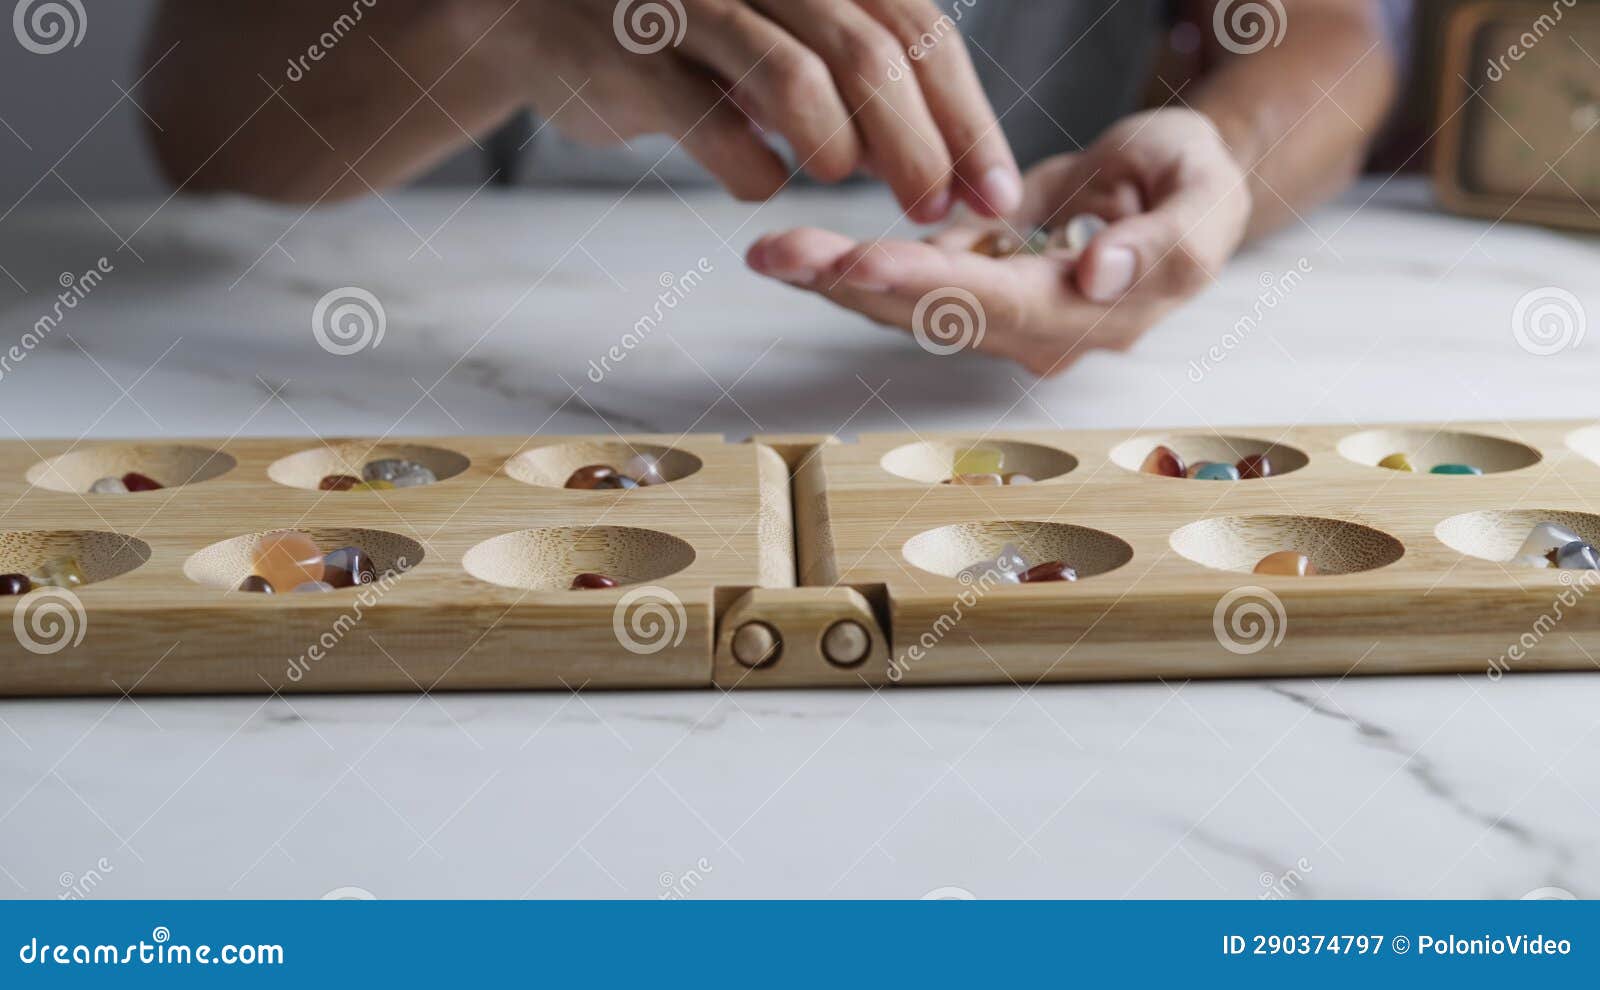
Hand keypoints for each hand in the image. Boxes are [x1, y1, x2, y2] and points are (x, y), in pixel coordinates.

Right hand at [518, 0, 1020, 218]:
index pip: (916, 25)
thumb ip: (861, 75)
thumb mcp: (784, 28)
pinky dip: (750, 168)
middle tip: (931, 212)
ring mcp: (688, 0)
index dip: (965, 114)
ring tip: (837, 181)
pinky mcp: (630, 52)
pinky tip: (758, 180)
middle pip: (869, 53)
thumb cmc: (687, 32)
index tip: (992, 191)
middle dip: (919, 148)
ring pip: (797, 78)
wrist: (538, 15)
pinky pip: (711, 121)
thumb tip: (948, 162)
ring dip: (837, 150)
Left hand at [745, 109, 1252, 375]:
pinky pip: (900, 283)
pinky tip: (792, 253)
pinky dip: (845, 268)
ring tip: (772, 252)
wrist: (1175, 190)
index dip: (929, 285)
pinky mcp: (969, 289)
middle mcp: (1032, 331)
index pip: (998, 304)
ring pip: (903, 305)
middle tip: (782, 255)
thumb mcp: (1204, 197)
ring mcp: (996, 315)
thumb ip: (1165, 243)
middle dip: (853, 283)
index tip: (866, 260)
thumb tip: (1100, 280)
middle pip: (931, 313)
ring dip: (833, 280)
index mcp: (1088, 313)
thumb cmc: (1192, 185)